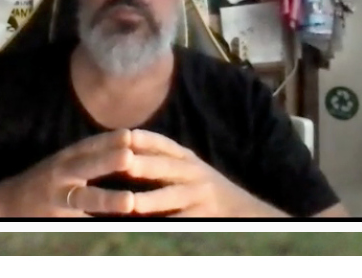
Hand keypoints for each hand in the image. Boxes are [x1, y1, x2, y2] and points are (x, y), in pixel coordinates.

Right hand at [0, 130, 141, 217]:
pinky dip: (98, 225)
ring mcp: (58, 198)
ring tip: (129, 201)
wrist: (8, 203)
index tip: (132, 135)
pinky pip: (80, 223)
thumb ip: (92, 156)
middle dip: (107, 161)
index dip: (110, 140)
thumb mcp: (65, 163)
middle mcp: (61, 175)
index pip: (90, 146)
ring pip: (84, 198)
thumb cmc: (46, 181)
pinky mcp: (58, 218)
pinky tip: (120, 230)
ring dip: (107, 199)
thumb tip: (130, 145)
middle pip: (85, 166)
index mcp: (66, 159)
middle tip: (129, 156)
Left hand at [121, 130, 281, 217]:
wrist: (245, 212)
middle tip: (123, 162)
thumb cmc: (202, 188)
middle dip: (144, 164)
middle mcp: (193, 173)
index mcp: (185, 158)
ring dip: (151, 200)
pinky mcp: (203, 218)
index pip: (163, 144)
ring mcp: (200, 196)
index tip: (126, 134)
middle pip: (167, 167)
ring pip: (174, 197)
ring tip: (131, 204)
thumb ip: (157, 160)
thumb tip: (116, 152)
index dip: (145, 139)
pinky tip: (146, 228)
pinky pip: (182, 222)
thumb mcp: (185, 167)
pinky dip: (164, 225)